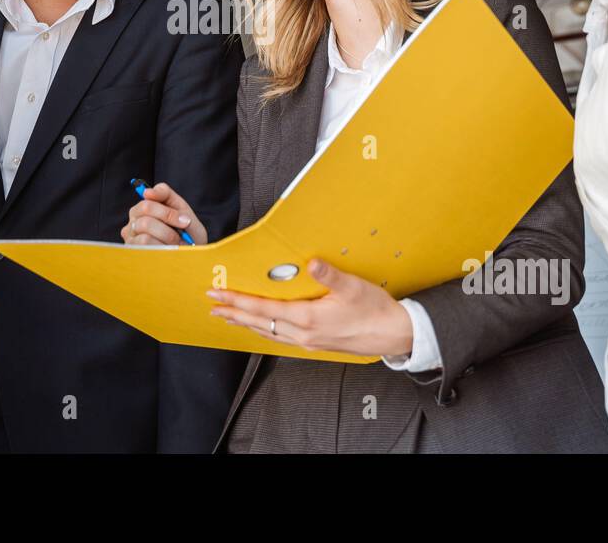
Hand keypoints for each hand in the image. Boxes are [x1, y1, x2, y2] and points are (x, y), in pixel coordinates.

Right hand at [121, 181, 206, 245]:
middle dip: (169, 217)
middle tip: (184, 229)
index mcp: (146, 207)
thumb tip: (147, 191)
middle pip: (145, 207)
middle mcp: (134, 219)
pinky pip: (145, 242)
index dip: (168, 206)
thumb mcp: (184, 214)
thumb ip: (168, 197)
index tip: (186, 220)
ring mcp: (130, 235)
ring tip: (176, 244)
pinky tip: (167, 252)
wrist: (190, 262)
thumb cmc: (187, 236)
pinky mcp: (130, 250)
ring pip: (145, 224)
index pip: (149, 196)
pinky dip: (162, 246)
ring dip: (167, 235)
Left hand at [206, 258, 412, 356]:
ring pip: (268, 333)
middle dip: (234, 313)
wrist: (395, 335)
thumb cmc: (375, 310)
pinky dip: (265, 330)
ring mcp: (308, 342)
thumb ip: (329, 274)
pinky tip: (262, 326)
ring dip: (246, 323)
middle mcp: (303, 334)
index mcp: (308, 319)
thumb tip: (311, 262)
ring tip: (229, 317)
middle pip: (260, 323)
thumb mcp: (353, 287)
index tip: (219, 295)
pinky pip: (281, 337)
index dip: (239, 301)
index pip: (264, 309)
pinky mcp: (315, 344)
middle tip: (213, 306)